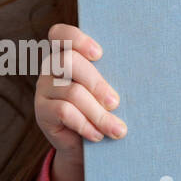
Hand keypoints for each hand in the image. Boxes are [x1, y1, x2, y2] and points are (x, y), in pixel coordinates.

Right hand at [35, 23, 124, 180]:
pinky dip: (85, 124)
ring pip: (72, 93)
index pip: (61, 34)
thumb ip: (110, 77)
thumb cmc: (102, 110)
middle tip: (116, 103)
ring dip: (98, 113)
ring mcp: (44, 89)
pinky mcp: (41, 111)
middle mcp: (51, 68)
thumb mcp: (105, 91)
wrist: (84, 146)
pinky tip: (98, 135)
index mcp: (67, 54)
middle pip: (69, 62)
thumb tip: (139, 73)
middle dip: (97, 83)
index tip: (99, 55)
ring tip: (117, 130)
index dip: (78, 40)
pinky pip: (64, 112)